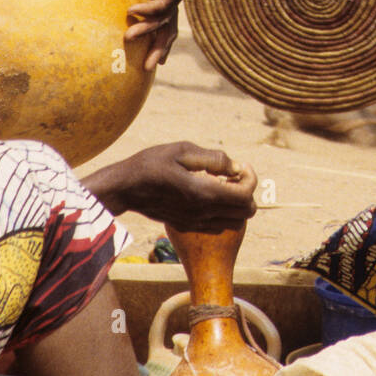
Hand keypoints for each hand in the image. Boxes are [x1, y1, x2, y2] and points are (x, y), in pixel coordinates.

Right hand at [86, 143, 257, 230]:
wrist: (125, 188)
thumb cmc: (152, 164)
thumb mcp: (183, 151)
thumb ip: (214, 159)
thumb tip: (236, 166)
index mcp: (204, 193)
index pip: (246, 195)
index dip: (251, 178)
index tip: (240, 165)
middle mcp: (203, 212)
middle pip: (246, 212)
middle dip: (247, 191)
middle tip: (233, 174)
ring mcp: (196, 222)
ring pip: (234, 220)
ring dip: (236, 201)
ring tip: (222, 181)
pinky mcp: (188, 224)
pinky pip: (218, 223)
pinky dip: (223, 209)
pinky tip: (209, 191)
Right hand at [125, 0, 200, 67]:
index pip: (156, 21)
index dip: (152, 40)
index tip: (146, 59)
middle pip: (165, 28)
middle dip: (157, 48)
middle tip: (148, 68)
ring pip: (164, 19)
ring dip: (146, 30)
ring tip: (129, 39)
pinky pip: (163, 2)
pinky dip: (148, 8)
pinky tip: (133, 11)